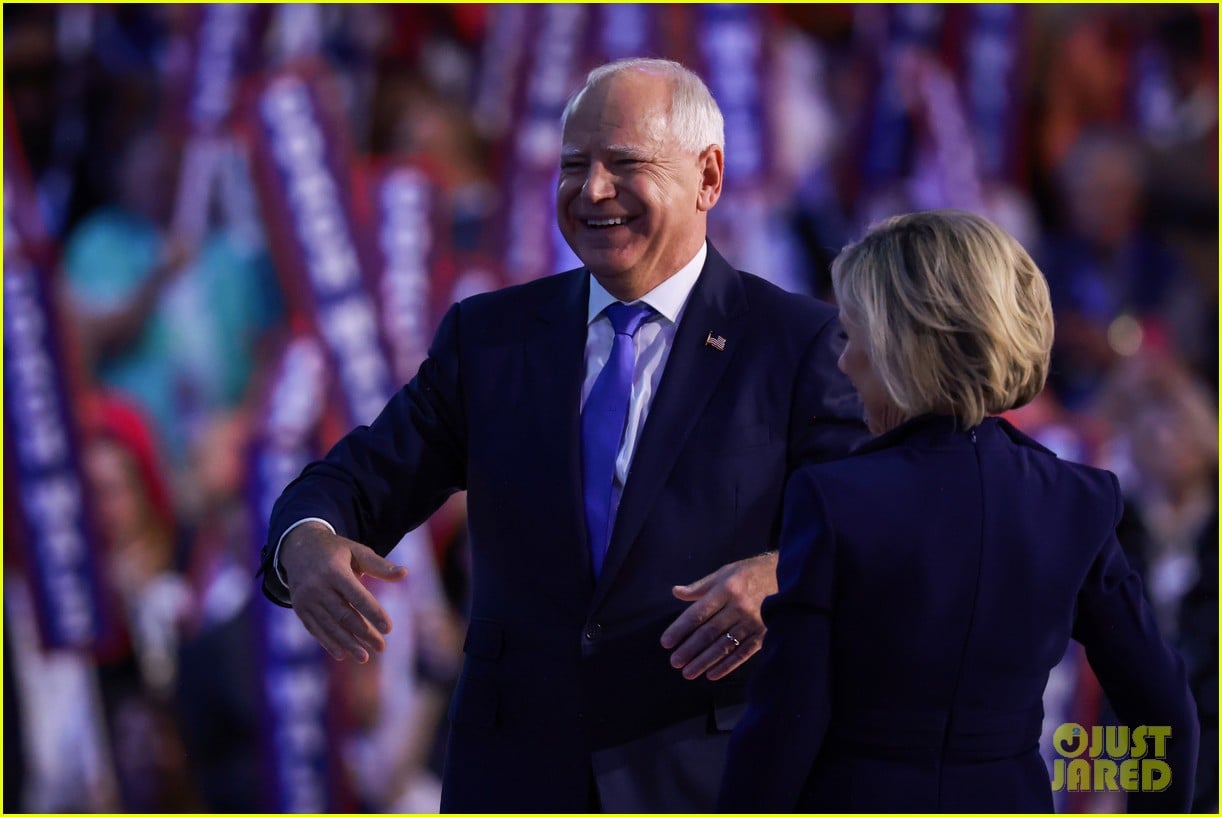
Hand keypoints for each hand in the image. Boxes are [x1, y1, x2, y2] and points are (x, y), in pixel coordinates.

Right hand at [280, 522, 407, 662]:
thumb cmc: (337, 551)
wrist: (298, 547)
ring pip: (330, 625)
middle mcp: (317, 586)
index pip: (357, 596)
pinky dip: (328, 642)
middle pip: (344, 615)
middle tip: (382, 647)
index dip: (373, 613)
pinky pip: (314, 629)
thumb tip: (405, 573)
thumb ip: (380, 566)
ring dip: (348, 643)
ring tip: (365, 656)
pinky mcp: (299, 608)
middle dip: (364, 633)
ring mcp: (305, 598)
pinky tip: (342, 654)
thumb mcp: (358, 552)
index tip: (389, 629)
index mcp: (334, 570)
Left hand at [660, 552, 777, 680]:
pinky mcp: (763, 634)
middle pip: (709, 633)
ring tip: (688, 673)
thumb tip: (676, 592)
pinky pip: (743, 653)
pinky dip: (727, 665)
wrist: (788, 577)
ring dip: (704, 661)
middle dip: (690, 649)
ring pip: (724, 646)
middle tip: (675, 662)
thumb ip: (700, 586)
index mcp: (726, 590)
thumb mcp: (725, 572)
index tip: (666, 642)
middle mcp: (738, 607)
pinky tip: (713, 675)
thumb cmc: (751, 574)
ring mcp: (752, 622)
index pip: (698, 613)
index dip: (681, 629)